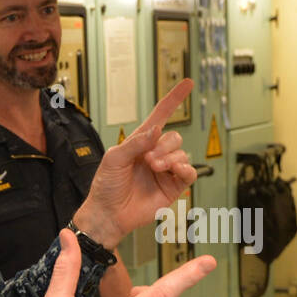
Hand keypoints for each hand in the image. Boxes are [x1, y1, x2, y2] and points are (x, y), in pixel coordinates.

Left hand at [72, 79, 197, 248]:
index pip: (161, 116)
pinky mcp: (173, 187)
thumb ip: (136, 142)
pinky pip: (189, 172)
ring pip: (182, 154)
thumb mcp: (114, 157)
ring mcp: (166, 171)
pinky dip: (184, 168)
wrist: (109, 213)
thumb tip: (156, 130)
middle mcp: (155, 154)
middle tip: (149, 159)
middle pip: (174, 137)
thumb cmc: (106, 186)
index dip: (174, 100)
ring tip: (154, 168)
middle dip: (164, 145)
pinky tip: (173, 170)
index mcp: (141, 143)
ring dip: (169, 158)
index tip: (187, 83)